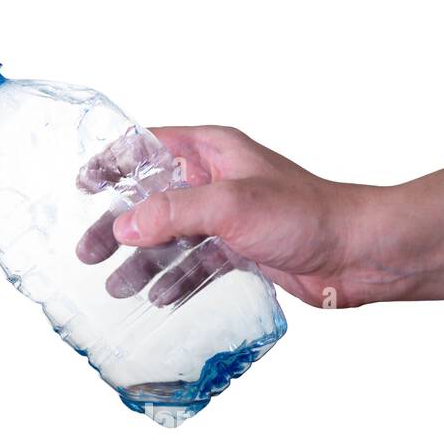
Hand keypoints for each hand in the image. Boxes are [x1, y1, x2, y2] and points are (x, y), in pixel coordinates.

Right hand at [76, 125, 371, 307]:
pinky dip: (176, 278)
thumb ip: (172, 213)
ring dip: (142, 260)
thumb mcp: (231, 205)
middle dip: (119, 226)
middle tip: (88, 252)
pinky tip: (158, 297)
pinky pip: (197, 261)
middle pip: (151, 199)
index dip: (112, 163)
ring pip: (171, 235)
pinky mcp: (242, 248)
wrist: (361, 253)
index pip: (147, 146)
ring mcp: (229, 215)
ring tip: (115, 286)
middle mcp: (216, 179)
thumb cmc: (308, 214)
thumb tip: (124, 226)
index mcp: (212, 150)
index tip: (82, 185)